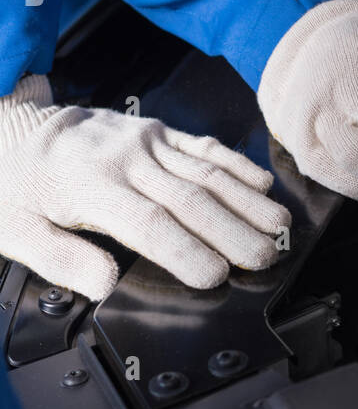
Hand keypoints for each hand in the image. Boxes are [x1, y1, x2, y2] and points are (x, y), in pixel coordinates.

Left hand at [0, 76, 289, 301]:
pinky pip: (204, 146)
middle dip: (235, 232)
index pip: (150, 223)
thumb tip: (105, 283)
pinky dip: (237, 164)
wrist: (11, 126)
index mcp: (91, 185)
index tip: (215, 277)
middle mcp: (125, 158)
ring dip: (248, 201)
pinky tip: (262, 184)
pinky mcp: (157, 130)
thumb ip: (59, 259)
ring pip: (207, 171)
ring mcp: (146, 140)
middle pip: (191, 198)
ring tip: (280, 227)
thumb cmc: (14, 182)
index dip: (187, 251)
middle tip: (267, 258)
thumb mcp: (14, 229)